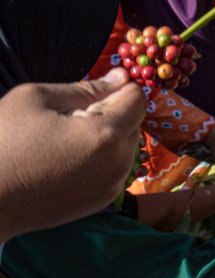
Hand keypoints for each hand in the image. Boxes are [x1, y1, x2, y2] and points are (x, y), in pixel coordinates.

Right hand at [0, 68, 146, 237]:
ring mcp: (111, 185)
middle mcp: (117, 162)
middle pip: (134, 122)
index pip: (137, 98)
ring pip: (126, 146)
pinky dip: (100, 158)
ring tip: (66, 138)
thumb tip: (119, 77)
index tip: (98, 87)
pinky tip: (67, 158)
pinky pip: (114, 168)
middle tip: (71, 115)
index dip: (120, 87)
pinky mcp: (101, 200)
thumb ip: (85, 88)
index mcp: (105, 134)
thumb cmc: (3, 144)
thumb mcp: (35, 99)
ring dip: (107, 136)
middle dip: (112, 112)